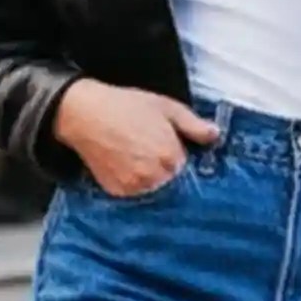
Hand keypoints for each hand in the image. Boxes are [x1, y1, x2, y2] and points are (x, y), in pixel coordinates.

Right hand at [54, 79, 219, 196]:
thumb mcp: (166, 107)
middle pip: (172, 181)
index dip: (178, 155)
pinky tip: (124, 164)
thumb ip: (193, 124)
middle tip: (148, 149)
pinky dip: (133, 183)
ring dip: (150, 178)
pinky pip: (134, 194)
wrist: (84, 114)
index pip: (187, 167)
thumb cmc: (126, 106)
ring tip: (136, 156)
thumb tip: (216, 135)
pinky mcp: (117, 192)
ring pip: (154, 189)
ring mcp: (134, 187)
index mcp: (171, 157)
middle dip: (166, 169)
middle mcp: (154, 177)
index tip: (169, 145)